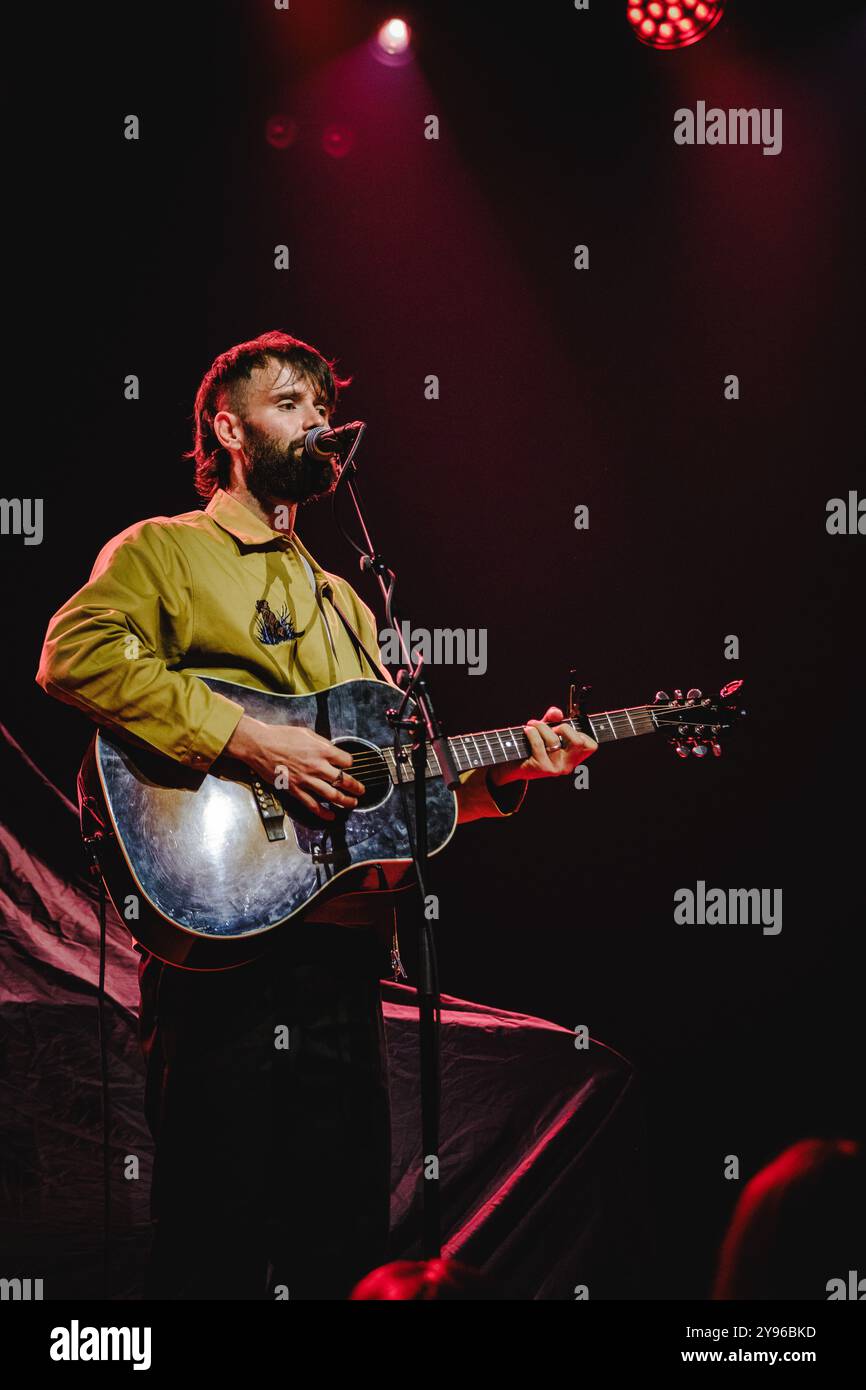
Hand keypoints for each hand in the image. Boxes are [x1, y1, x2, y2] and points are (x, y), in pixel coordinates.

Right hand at [226, 715, 365, 819]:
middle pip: (344, 780)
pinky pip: (312, 804)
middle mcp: (317, 766)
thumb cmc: (280, 736)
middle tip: (361, 790)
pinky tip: (331, 815)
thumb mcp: (307, 733)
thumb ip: (322, 743)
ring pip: (332, 795)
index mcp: (322, 751)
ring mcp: (307, 780)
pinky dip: (323, 812)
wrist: (260, 745)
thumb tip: (331, 750)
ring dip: (345, 801)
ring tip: (352, 803)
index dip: (350, 763)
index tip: (350, 766)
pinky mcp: (295, 790)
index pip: (347, 761)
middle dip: (356, 787)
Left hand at [490, 705, 596, 784]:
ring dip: (541, 727)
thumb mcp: (546, 729)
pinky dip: (532, 733)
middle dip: (563, 728)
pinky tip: (527, 730)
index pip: (591, 746)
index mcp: (575, 757)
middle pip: (578, 742)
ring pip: (554, 740)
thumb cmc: (533, 744)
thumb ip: (553, 718)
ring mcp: (556, 768)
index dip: (581, 733)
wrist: (513, 764)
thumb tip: (557, 713)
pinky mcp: (542, 769)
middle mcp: (568, 765)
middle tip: (552, 727)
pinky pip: (539, 744)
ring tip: (532, 725)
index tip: (566, 730)